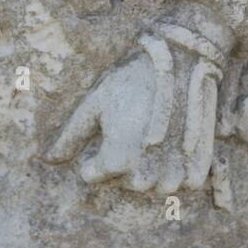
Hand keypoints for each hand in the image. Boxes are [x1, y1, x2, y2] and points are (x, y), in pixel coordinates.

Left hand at [44, 32, 219, 194]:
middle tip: (130, 133)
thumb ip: (70, 136)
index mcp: (116, 160)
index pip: (93, 175)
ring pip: (157, 187)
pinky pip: (186, 184)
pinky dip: (180, 171)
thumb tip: (48, 159)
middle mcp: (145, 174)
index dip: (94, 155)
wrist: (182, 61)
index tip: (105, 132)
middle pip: (127, 183)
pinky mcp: (200, 165)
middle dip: (124, 164)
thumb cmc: (132, 79)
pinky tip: (176, 146)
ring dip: (153, 170)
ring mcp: (175, 172)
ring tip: (153, 140)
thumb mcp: (95, 104)